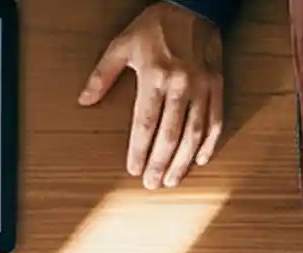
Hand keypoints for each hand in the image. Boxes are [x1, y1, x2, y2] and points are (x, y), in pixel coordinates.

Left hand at [79, 2, 223, 189]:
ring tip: (173, 180)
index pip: (145, 124)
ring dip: (183, 161)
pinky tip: (200, 160)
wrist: (193, 5)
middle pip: (169, 135)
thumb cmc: (155, 26)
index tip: (134, 170)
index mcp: (155, 77)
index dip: (139, 151)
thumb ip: (102, 75)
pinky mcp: (217, 86)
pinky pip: (215, 121)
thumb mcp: (122, 44)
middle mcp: (180, 86)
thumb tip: (85, 100)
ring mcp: (202, 87)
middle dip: (160, 163)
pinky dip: (209, 143)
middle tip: (153, 184)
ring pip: (194, 133)